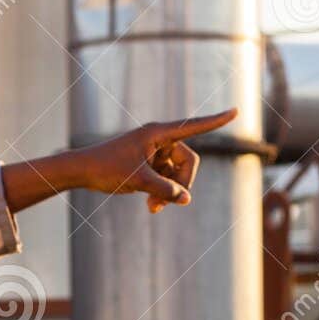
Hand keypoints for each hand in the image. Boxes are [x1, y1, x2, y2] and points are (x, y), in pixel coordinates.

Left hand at [76, 108, 238, 211]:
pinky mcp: (149, 164)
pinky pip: (166, 179)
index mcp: (157, 134)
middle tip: (166, 203)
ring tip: (151, 208)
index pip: (193, 126)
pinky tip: (149, 204)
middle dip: (181, 184)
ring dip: (169, 192)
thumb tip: (186, 199)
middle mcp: (159, 140)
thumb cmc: (107, 169)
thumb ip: (164, 191)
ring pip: (177, 173)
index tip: (236, 111)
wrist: (82, 171)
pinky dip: (161, 192)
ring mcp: (154, 152)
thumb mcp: (138, 181)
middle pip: (188, 161)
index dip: (216, 121)